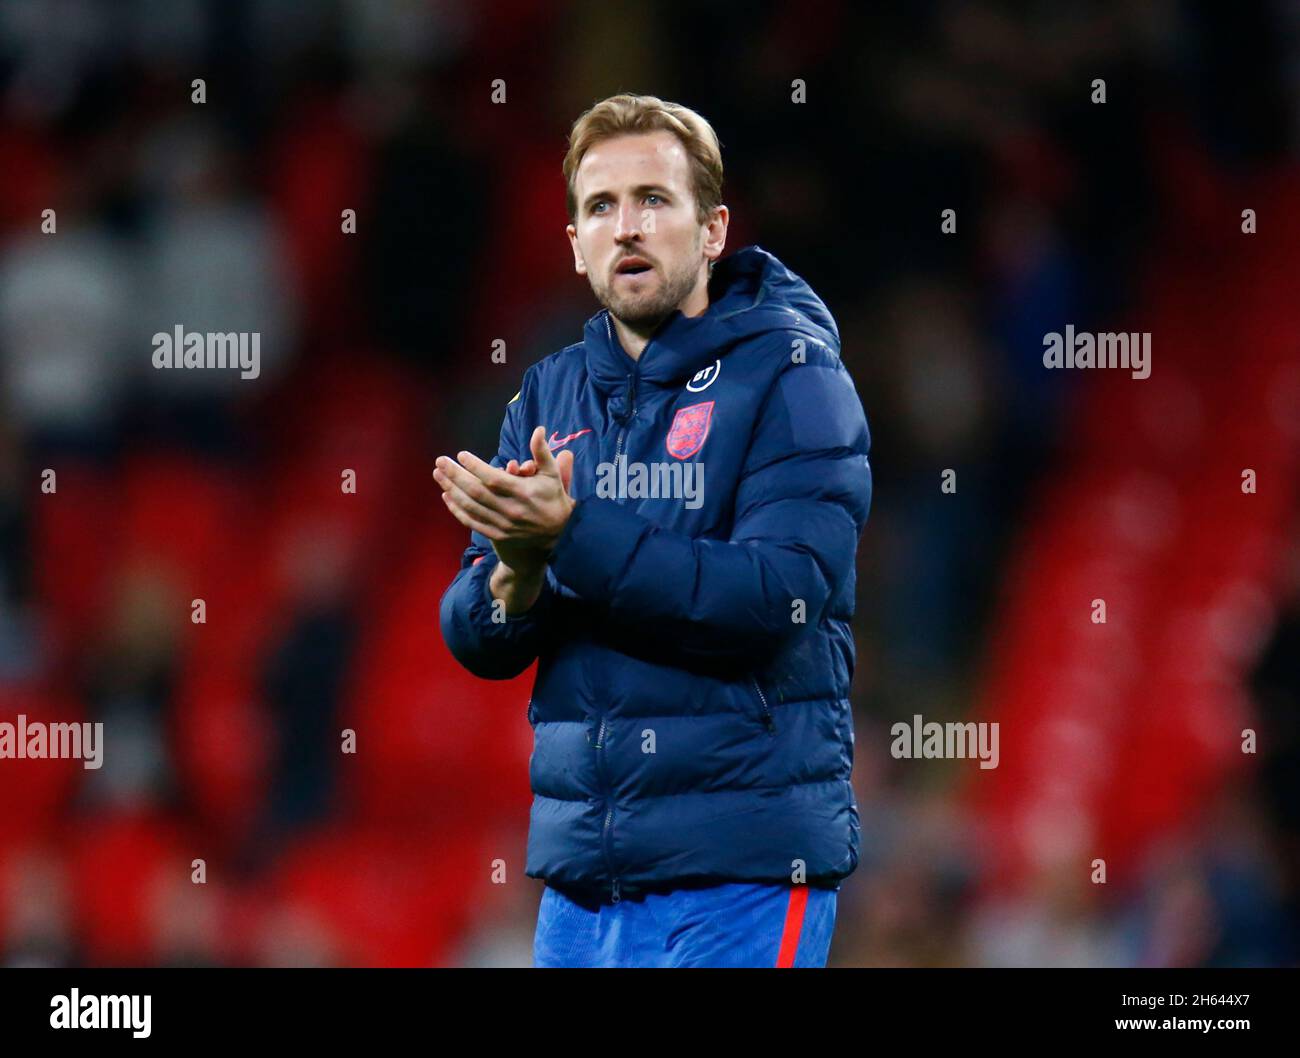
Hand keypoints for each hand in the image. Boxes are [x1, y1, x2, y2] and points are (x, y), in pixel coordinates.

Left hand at [434, 426, 575, 573]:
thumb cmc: (553, 498)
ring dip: (452, 490)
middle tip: (441, 461)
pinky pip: (472, 522)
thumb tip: (538, 430)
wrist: (559, 534)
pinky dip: (457, 510)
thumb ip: (543, 452)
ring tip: (438, 475)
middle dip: (456, 475)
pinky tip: (447, 496)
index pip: (493, 478)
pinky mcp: (497, 534)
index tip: (461, 455)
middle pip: (476, 491)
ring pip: (470, 506)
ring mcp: (502, 524)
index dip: (475, 466)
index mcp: (522, 492)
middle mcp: (510, 509)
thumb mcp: (552, 474)